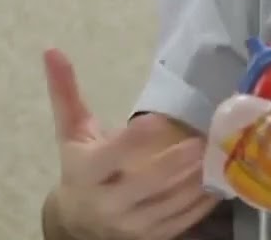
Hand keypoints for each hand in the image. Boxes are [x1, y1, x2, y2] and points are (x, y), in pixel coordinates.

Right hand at [44, 48, 218, 239]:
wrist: (78, 219)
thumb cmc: (80, 165)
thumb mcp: (71, 131)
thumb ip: (65, 92)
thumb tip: (52, 49)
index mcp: (86, 172)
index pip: (110, 156)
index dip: (132, 140)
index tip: (156, 120)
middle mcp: (107, 203)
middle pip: (145, 184)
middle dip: (174, 163)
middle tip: (201, 141)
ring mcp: (131, 225)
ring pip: (168, 204)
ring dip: (195, 181)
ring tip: (217, 156)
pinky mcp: (151, 237)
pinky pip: (181, 221)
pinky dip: (201, 202)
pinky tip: (218, 180)